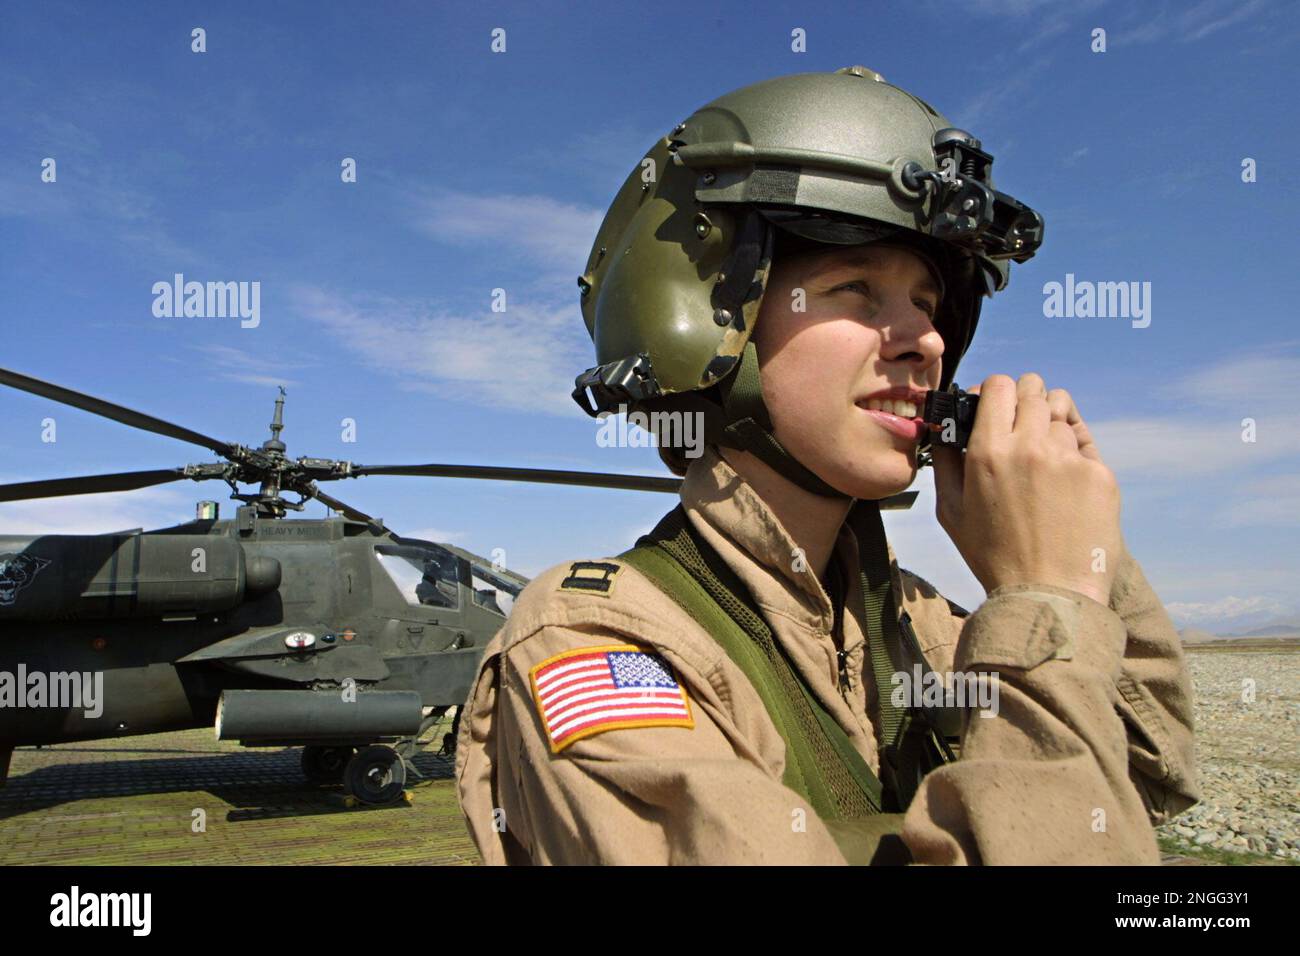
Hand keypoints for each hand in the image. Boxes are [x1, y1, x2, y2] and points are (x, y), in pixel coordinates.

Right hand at [932, 374, 1120, 605]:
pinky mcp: (1100, 474)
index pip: (999, 384)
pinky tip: (1064, 479)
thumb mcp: (951, 512)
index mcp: (989, 452)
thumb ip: (947, 462)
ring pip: (1061, 411)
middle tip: (1020, 424)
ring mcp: (1069, 458)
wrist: (1048, 594)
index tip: (993, 407)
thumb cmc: (994, 557)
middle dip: (1024, 399)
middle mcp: (1030, 446)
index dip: (994, 391)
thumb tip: (947, 428)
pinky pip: (1085, 442)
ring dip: (1049, 423)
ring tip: (1043, 455)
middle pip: (1034, 387)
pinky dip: (1073, 450)